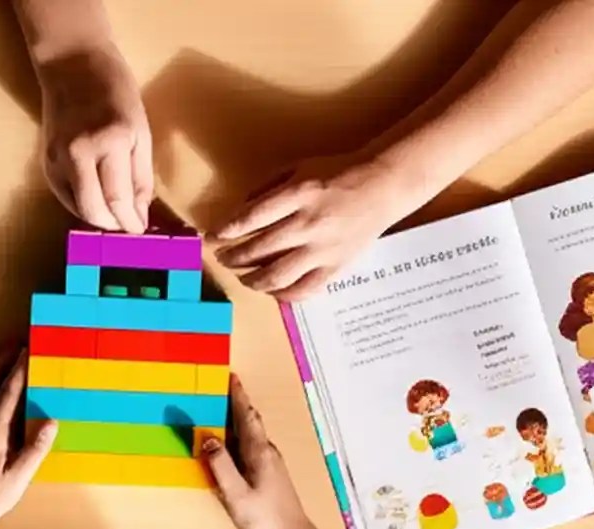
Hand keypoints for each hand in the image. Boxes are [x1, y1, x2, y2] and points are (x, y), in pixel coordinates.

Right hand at [36, 44, 151, 232]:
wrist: (72, 65)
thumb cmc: (115, 91)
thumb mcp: (140, 131)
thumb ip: (141, 175)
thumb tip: (140, 213)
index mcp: (111, 141)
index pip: (119, 198)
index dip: (130, 221)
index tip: (139, 229)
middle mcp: (79, 153)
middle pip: (94, 210)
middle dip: (113, 224)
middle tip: (127, 226)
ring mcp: (58, 158)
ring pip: (77, 208)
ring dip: (98, 218)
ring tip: (115, 215)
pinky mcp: (45, 161)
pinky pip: (65, 196)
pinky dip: (82, 205)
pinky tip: (96, 201)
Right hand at [201, 376, 320, 528]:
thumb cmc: (264, 518)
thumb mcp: (237, 493)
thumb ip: (221, 466)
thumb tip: (207, 438)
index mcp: (259, 452)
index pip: (247, 416)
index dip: (239, 396)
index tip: (231, 376)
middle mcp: (267, 452)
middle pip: (251, 420)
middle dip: (237, 402)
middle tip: (222, 385)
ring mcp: (270, 462)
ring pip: (252, 432)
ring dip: (238, 417)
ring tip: (222, 407)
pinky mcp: (269, 473)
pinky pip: (251, 444)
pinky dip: (240, 434)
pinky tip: (231, 440)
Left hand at [213, 152, 414, 301]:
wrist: (382, 187)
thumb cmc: (336, 174)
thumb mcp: (298, 168)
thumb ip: (268, 188)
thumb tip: (240, 211)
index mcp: (299, 195)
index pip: (252, 217)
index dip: (227, 230)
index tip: (212, 237)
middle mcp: (308, 224)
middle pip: (259, 249)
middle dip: (233, 257)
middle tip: (221, 258)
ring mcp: (323, 250)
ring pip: (278, 276)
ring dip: (252, 280)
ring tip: (243, 277)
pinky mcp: (336, 268)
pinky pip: (305, 290)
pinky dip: (284, 295)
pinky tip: (273, 292)